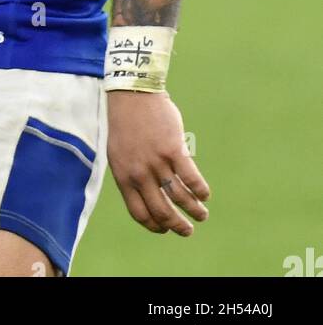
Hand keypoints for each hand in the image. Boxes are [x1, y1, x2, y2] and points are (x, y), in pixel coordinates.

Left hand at [107, 90, 210, 235]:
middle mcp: (140, 174)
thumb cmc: (125, 123)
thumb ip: (130, 175)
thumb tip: (147, 197)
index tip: (165, 230)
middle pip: (162, 212)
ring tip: (202, 214)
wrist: (132, 94)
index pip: (140, 213)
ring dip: (194, 211)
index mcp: (124, 176)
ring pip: (181, 198)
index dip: (155, 226)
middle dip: (178, 226)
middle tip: (188, 231)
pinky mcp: (174, 150)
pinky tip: (205, 194)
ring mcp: (157, 162)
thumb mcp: (119, 153)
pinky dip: (201, 191)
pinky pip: (192, 179)